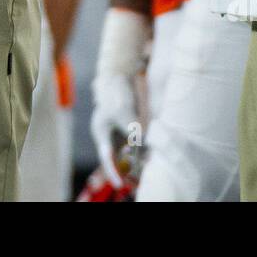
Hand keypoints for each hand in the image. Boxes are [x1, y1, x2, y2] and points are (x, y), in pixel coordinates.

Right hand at [90, 8, 150, 185]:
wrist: (120, 71)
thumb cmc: (116, 91)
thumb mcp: (123, 112)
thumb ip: (133, 129)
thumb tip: (144, 144)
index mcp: (101, 133)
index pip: (106, 157)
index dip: (113, 172)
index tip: (121, 184)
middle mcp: (110, 134)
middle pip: (119, 156)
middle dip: (130, 168)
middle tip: (141, 179)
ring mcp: (120, 129)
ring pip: (130, 149)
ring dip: (140, 157)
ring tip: (150, 167)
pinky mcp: (131, 124)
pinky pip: (138, 140)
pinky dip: (145, 146)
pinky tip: (154, 151)